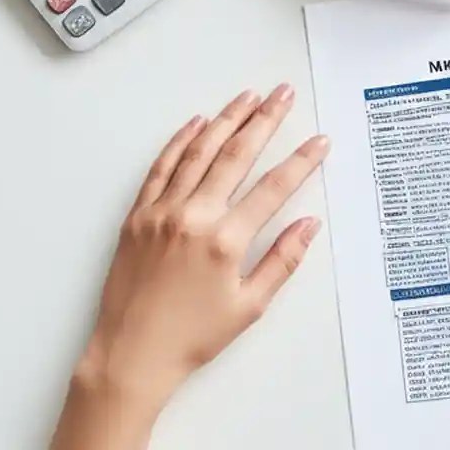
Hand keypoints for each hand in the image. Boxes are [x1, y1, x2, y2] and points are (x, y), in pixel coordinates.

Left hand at [74, 85, 328, 406]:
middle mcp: (193, 217)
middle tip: (283, 96)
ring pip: (199, 152)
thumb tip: (308, 225)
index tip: (319, 141)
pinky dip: (179, 142)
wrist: (130, 354)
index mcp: (225, 241)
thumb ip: (282, 260)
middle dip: (265, 120)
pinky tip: (196, 123)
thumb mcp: (250, 305)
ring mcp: (161, 212)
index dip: (301, 161)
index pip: (274, 188)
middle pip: (236, 155)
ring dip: (225, 120)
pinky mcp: (137, 216)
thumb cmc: (191, 337)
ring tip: (247, 97)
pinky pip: (161, 168)